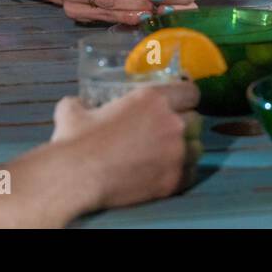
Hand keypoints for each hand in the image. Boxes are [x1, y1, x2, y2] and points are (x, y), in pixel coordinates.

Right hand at [51, 82, 200, 208]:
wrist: (76, 177)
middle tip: (168, 131)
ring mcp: (175, 153)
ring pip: (197, 147)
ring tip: (169, 153)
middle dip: (185, 123)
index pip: (190, 91)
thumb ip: (82, 102)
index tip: (178, 103)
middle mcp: (171, 122)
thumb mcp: (73, 109)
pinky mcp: (173, 180)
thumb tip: (78, 103)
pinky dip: (182, 172)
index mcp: (152, 98)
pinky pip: (190, 173)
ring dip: (186, 148)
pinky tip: (167, 172)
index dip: (185, 97)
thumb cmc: (75, 140)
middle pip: (196, 119)